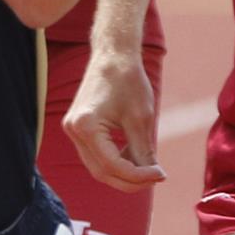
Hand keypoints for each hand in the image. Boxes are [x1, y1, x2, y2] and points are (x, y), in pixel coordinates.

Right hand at [62, 47, 165, 192]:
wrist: (113, 55)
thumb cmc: (129, 81)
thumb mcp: (142, 118)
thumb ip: (144, 151)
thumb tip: (154, 177)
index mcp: (86, 125)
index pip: (112, 164)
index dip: (138, 176)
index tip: (161, 174)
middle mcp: (73, 129)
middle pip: (101, 171)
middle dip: (130, 180)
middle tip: (156, 177)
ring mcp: (72, 129)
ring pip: (97, 166)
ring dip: (123, 172)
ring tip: (148, 168)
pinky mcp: (77, 127)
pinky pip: (95, 155)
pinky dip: (115, 161)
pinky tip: (134, 156)